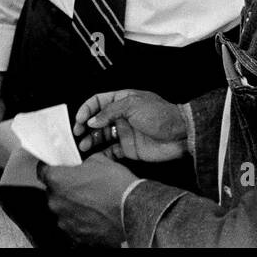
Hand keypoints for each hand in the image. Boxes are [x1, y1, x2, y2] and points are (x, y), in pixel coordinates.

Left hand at [42, 157, 137, 246]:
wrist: (133, 212)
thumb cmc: (117, 187)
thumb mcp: (99, 161)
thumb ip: (82, 164)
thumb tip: (82, 166)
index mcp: (58, 180)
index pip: (42, 171)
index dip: (49, 167)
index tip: (54, 167)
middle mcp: (57, 202)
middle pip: (53, 192)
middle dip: (65, 188)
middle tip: (82, 184)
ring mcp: (65, 221)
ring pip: (63, 209)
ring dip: (73, 205)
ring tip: (92, 201)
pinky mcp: (76, 235)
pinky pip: (73, 224)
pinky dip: (81, 219)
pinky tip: (96, 214)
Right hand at [73, 89, 187, 161]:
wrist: (180, 134)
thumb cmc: (161, 115)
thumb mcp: (133, 105)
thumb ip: (110, 112)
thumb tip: (92, 120)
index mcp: (122, 100)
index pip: (98, 102)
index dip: (87, 109)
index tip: (79, 119)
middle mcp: (121, 116)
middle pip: (97, 120)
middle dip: (85, 126)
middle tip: (77, 134)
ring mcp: (124, 132)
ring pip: (102, 136)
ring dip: (91, 140)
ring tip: (83, 146)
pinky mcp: (129, 148)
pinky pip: (111, 151)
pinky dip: (102, 154)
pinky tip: (95, 156)